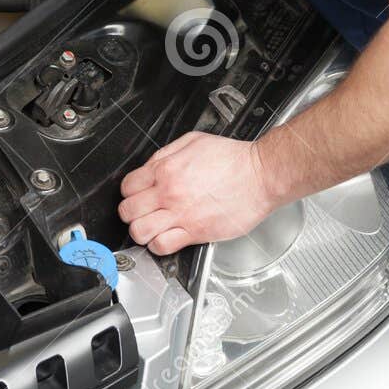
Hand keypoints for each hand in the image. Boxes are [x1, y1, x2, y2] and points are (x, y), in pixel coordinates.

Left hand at [118, 132, 279, 254]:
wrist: (261, 175)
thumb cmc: (233, 159)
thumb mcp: (192, 142)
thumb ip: (165, 155)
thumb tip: (149, 168)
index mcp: (165, 169)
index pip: (127, 187)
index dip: (130, 193)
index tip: (137, 196)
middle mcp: (169, 192)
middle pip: (128, 211)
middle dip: (131, 213)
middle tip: (141, 213)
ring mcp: (181, 214)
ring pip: (140, 231)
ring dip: (141, 231)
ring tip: (150, 228)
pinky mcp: (196, 232)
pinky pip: (163, 246)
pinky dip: (158, 245)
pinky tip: (165, 238)